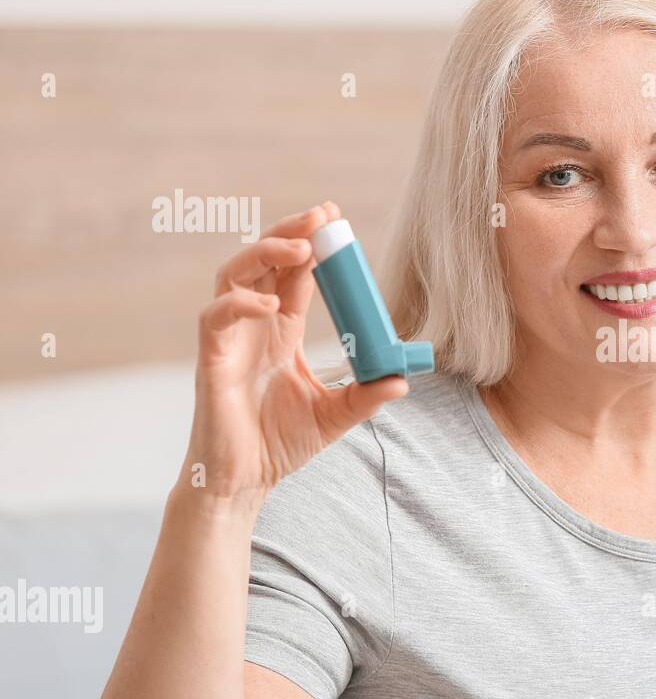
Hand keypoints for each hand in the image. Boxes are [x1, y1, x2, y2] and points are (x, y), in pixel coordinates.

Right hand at [178, 202, 408, 502]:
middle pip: (264, 262)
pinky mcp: (210, 361)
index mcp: (281, 332)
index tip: (335, 221)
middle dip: (291, 234)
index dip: (313, 246)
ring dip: (264, 254)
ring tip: (300, 248)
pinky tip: (272, 306)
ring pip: (233, 275)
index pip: (295, 276)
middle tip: (322, 217)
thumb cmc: (279, 444)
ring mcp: (229, 340)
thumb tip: (403, 381)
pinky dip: (240, 304)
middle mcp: (253, 327)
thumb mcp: (334, 415)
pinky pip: (214, 318)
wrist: (246, 481)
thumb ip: (365, 396)